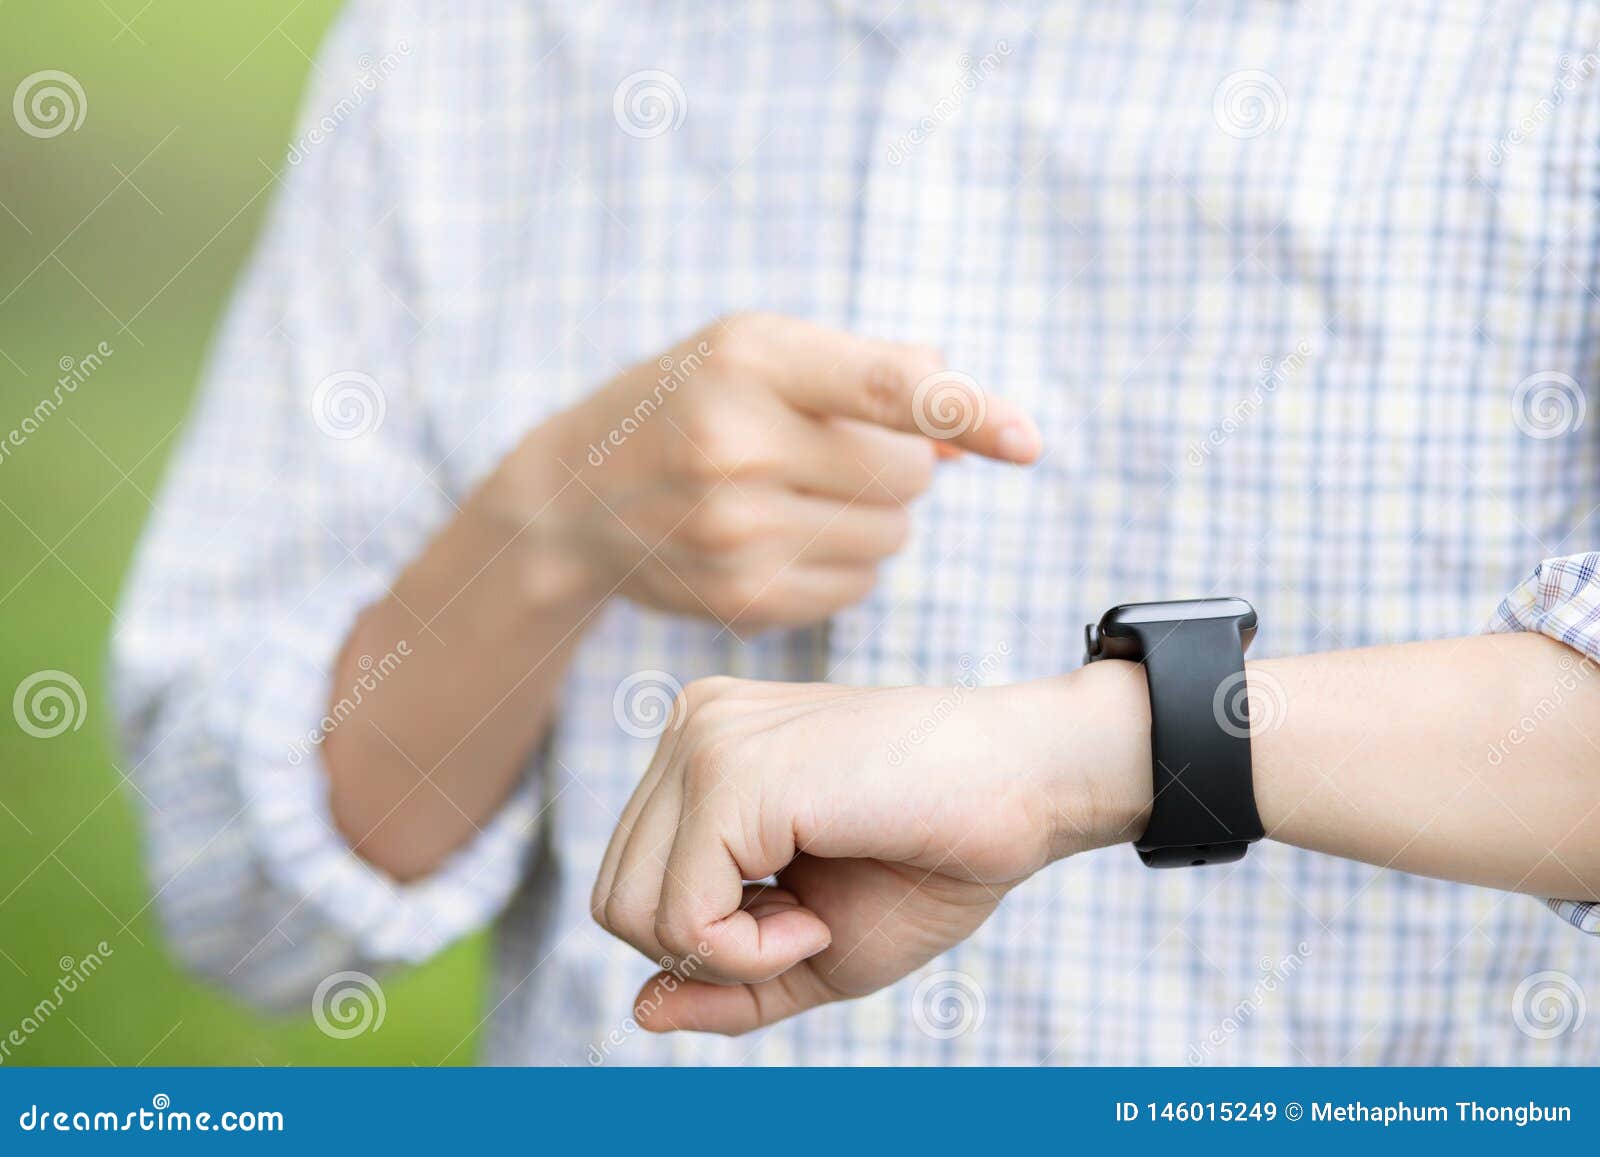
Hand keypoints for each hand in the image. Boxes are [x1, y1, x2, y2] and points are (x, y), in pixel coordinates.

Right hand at [502, 313, 1041, 630]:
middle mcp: (736, 447)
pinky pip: (860, 587)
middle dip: (899, 460)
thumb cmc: (693, 402)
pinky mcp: (743, 601)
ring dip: (875, 515)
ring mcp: (735, 533)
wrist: (577, 496)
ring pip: (893, 537)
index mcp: (750, 361)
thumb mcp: (763, 351)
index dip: (967, 411)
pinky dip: (845, 563)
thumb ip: (877, 372)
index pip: (885, 388)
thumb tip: (979, 433)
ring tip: (799, 492)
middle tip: (833, 450)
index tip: (1028, 442)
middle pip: (908, 473)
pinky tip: (782, 537)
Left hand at [590, 664, 1150, 1033]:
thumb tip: (637, 1014)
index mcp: (704, 749)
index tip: (804, 915)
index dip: (713, 941)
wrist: (1029, 785)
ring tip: (814, 913)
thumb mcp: (812, 946)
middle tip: (806, 923)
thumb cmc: (932, 855)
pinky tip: (817, 915)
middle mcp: (693, 728)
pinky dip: (749, 953)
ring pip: (631, 909)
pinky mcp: (732, 773)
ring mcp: (706, 741)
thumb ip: (722, 979)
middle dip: (708, 950)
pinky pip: (681, 917)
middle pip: (617, 897)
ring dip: (730, 953)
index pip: (634, 881)